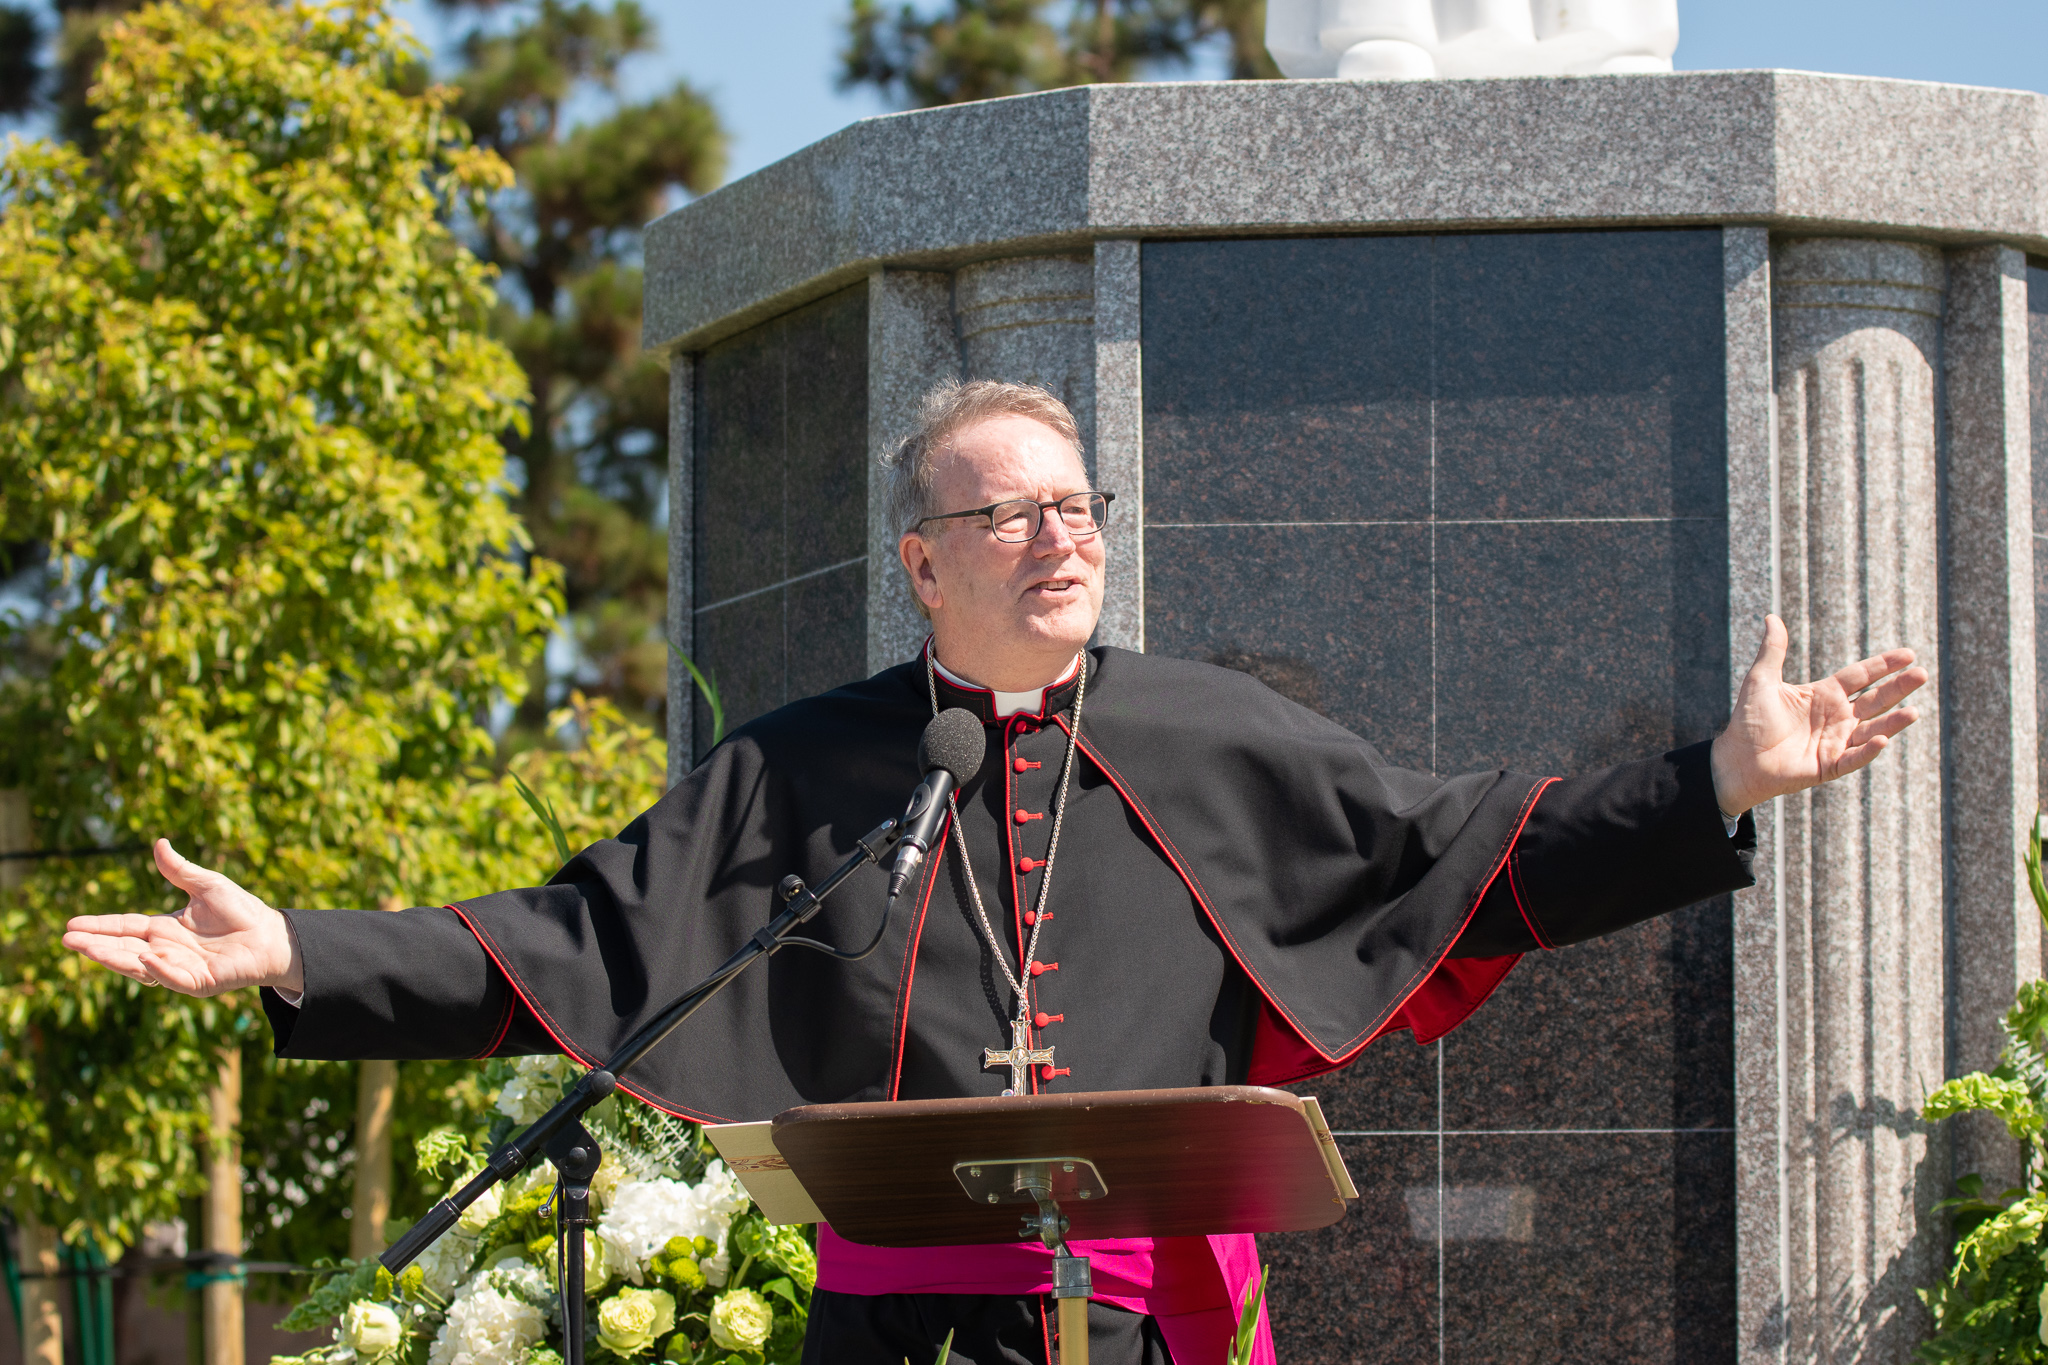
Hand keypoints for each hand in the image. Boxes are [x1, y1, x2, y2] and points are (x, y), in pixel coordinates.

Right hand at [61, 839, 302, 996]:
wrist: (271, 935)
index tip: (71, 925)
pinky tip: (144, 958)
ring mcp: (180, 968)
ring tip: (88, 949)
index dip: (99, 926)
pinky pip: (174, 978)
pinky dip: (159, 970)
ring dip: (115, 958)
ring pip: (140, 966)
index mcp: (164, 928)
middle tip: (67, 940)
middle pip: (123, 948)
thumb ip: (180, 870)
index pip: (125, 927)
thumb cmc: (241, 911)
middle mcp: (166, 950)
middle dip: (95, 945)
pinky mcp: (199, 983)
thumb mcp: (206, 885)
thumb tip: (159, 842)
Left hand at [1710, 614, 1926, 816]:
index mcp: (1824, 694)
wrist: (1737, 759)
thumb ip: (1773, 651)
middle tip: (1923, 674)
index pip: (1861, 676)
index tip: (1909, 654)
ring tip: (1914, 711)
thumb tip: (1772, 617)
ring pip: (1873, 729)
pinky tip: (1882, 740)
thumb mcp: (1761, 680)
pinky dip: (1868, 751)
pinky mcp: (1830, 765)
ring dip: (1894, 722)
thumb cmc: (1748, 720)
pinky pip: (1854, 758)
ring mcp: (1836, 742)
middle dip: (1899, 688)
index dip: (1884, 665)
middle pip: (1875, 699)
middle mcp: (1836, 717)